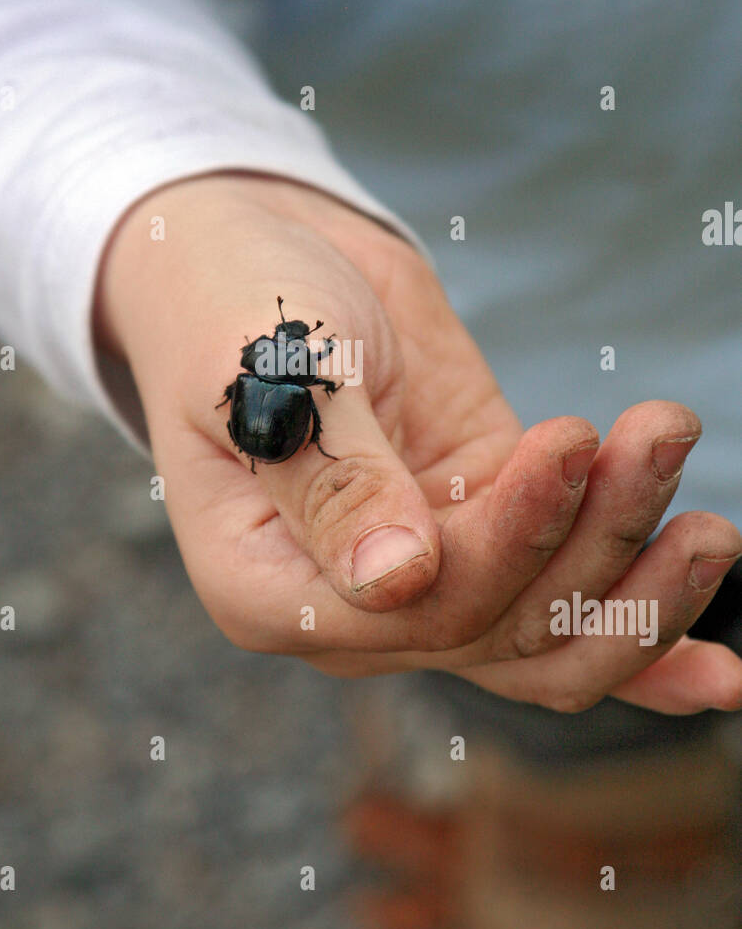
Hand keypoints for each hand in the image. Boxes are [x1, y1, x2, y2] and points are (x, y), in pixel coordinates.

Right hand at [96, 172, 741, 713]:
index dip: (505, 540)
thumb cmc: (235, 300)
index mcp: (268, 587)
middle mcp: (348, 610)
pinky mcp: (484, 529)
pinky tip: (722, 678)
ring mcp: (421, 579)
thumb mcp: (264, 366)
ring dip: (638, 584)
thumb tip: (399, 579)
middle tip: (659, 432)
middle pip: (500, 630)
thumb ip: (329, 473)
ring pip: (546, 635)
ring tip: (708, 517)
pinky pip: (562, 607)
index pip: (412, 609)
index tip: (569, 440)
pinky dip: (641, 640)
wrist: (265, 249)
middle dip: (593, 543)